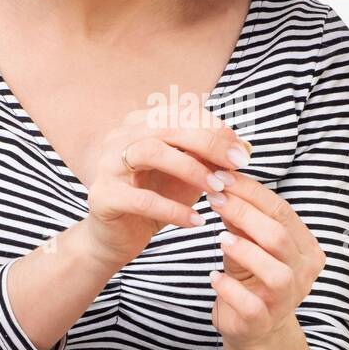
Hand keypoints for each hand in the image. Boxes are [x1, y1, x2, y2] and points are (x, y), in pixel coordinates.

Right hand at [83, 106, 250, 271]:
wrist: (116, 237)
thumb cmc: (156, 199)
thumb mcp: (188, 175)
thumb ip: (210, 158)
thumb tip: (245, 146)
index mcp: (140, 123)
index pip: (181, 113)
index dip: (214, 128)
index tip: (242, 150)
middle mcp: (120, 136)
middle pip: (167, 126)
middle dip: (208, 143)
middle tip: (237, 164)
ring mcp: (108, 165)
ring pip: (152, 152)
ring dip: (191, 169)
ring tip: (217, 189)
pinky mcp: (103, 196)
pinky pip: (142, 199)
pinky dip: (173, 210)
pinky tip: (197, 221)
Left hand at [205, 172, 325, 347]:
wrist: (252, 326)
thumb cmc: (251, 277)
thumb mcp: (248, 243)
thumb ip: (241, 219)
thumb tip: (223, 181)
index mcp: (305, 248)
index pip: (282, 211)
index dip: (251, 192)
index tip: (223, 177)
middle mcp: (302, 273)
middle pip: (278, 236)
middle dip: (244, 213)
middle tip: (215, 198)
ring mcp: (286, 300)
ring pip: (275, 271)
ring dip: (245, 251)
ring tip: (219, 238)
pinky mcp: (263, 322)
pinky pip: (250, 304)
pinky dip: (230, 288)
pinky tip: (214, 277)